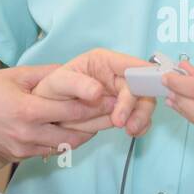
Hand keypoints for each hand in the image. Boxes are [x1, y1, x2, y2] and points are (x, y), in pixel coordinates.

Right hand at [0, 65, 115, 163]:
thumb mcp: (17, 74)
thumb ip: (49, 74)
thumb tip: (76, 72)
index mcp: (27, 110)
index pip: (71, 110)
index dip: (94, 105)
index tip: (112, 99)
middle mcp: (26, 134)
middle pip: (72, 134)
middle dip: (94, 124)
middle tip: (113, 114)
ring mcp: (21, 148)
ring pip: (61, 147)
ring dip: (79, 136)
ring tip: (96, 124)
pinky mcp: (16, 157)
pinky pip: (45, 151)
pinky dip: (58, 142)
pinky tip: (69, 131)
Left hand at [33, 48, 157, 136]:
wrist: (49, 114)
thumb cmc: (52, 91)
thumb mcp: (58, 83)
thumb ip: (77, 85)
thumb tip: (98, 92)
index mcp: (104, 61)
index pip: (130, 64)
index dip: (144, 75)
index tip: (144, 92)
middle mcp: (116, 75)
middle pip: (141, 86)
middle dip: (138, 104)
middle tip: (123, 122)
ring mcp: (121, 94)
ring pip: (143, 103)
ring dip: (140, 117)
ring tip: (129, 130)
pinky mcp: (122, 111)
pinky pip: (138, 117)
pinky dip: (140, 125)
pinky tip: (134, 132)